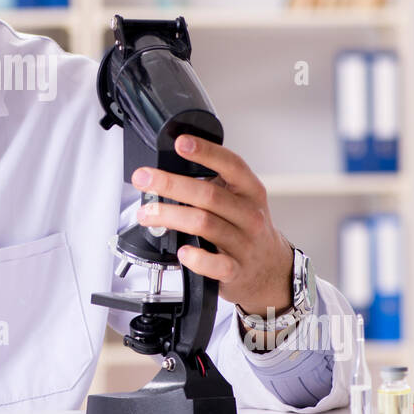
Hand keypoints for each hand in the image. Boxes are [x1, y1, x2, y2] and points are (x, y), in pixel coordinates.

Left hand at [132, 134, 293, 317]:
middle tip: (143, 179)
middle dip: (171, 184)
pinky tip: (181, 252)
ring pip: (206, 225)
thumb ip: (211, 186)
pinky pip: (216, 264)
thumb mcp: (238, 200)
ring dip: (170, 216)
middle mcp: (249, 215)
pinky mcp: (236, 271)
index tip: (180, 142)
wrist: (270, 270)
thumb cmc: (245, 229)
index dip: (206, 152)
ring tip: (146, 214)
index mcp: (250, 191)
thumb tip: (165, 173)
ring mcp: (244, 243)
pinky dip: (197, 259)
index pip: (231, 165)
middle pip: (209, 195)